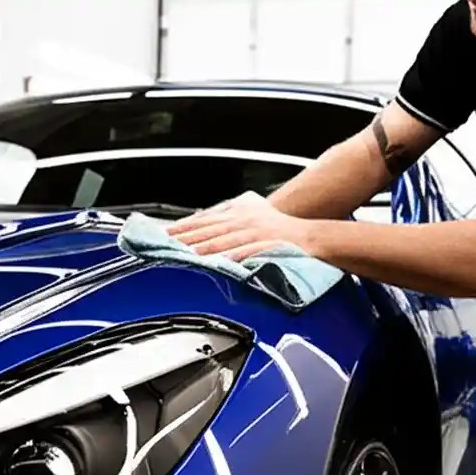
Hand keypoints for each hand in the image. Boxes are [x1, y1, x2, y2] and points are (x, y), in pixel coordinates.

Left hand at [168, 192, 313, 261]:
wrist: (309, 236)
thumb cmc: (279, 228)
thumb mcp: (253, 214)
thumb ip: (229, 216)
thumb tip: (203, 222)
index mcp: (239, 213)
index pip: (206, 219)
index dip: (185, 226)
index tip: (166, 232)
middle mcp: (245, 220)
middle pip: (211, 228)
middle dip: (189, 235)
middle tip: (168, 243)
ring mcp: (256, 232)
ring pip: (227, 239)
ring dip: (207, 246)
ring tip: (190, 253)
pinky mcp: (268, 245)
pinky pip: (249, 250)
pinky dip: (235, 255)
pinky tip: (223, 261)